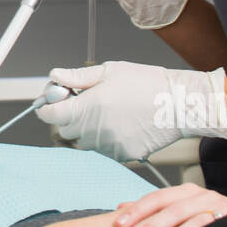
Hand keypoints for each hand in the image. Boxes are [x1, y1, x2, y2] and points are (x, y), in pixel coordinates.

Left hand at [35, 60, 226, 160]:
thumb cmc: (147, 83)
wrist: (179, 104)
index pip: (51, 116)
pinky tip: (121, 123)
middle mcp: (96, 131)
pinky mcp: (123, 155)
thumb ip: (78, 77)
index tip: (50, 102)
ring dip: (87, 129)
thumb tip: (55, 76)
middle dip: (69, 116)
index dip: (47, 107)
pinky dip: (106, 139)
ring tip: (107, 111)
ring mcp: (109, 146)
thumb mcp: (109, 71)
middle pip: (66, 131)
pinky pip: (104, 149)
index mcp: (89, 107)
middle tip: (84, 101)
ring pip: (84, 142)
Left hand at [112, 182, 226, 226]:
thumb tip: (121, 207)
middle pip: (167, 206)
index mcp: (186, 192)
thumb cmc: (213, 221)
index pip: (156, 198)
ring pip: (183, 217)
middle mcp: (199, 195)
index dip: (136, 210)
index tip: (117, 223)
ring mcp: (214, 206)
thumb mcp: (183, 212)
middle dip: (146, 222)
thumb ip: (155, 211)